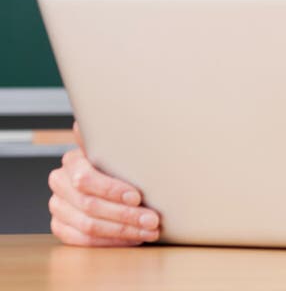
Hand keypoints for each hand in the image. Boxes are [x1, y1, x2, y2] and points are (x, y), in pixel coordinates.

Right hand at [48, 122, 160, 245]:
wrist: (109, 174)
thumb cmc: (118, 158)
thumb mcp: (118, 143)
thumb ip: (110, 133)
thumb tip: (97, 118)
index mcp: (72, 161)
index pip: (85, 179)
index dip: (112, 190)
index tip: (138, 196)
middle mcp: (60, 184)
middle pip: (89, 206)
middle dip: (125, 215)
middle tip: (152, 218)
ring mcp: (59, 207)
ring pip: (88, 226)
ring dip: (123, 231)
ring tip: (149, 230)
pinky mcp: (61, 227)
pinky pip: (83, 242)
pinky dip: (112, 242)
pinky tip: (133, 238)